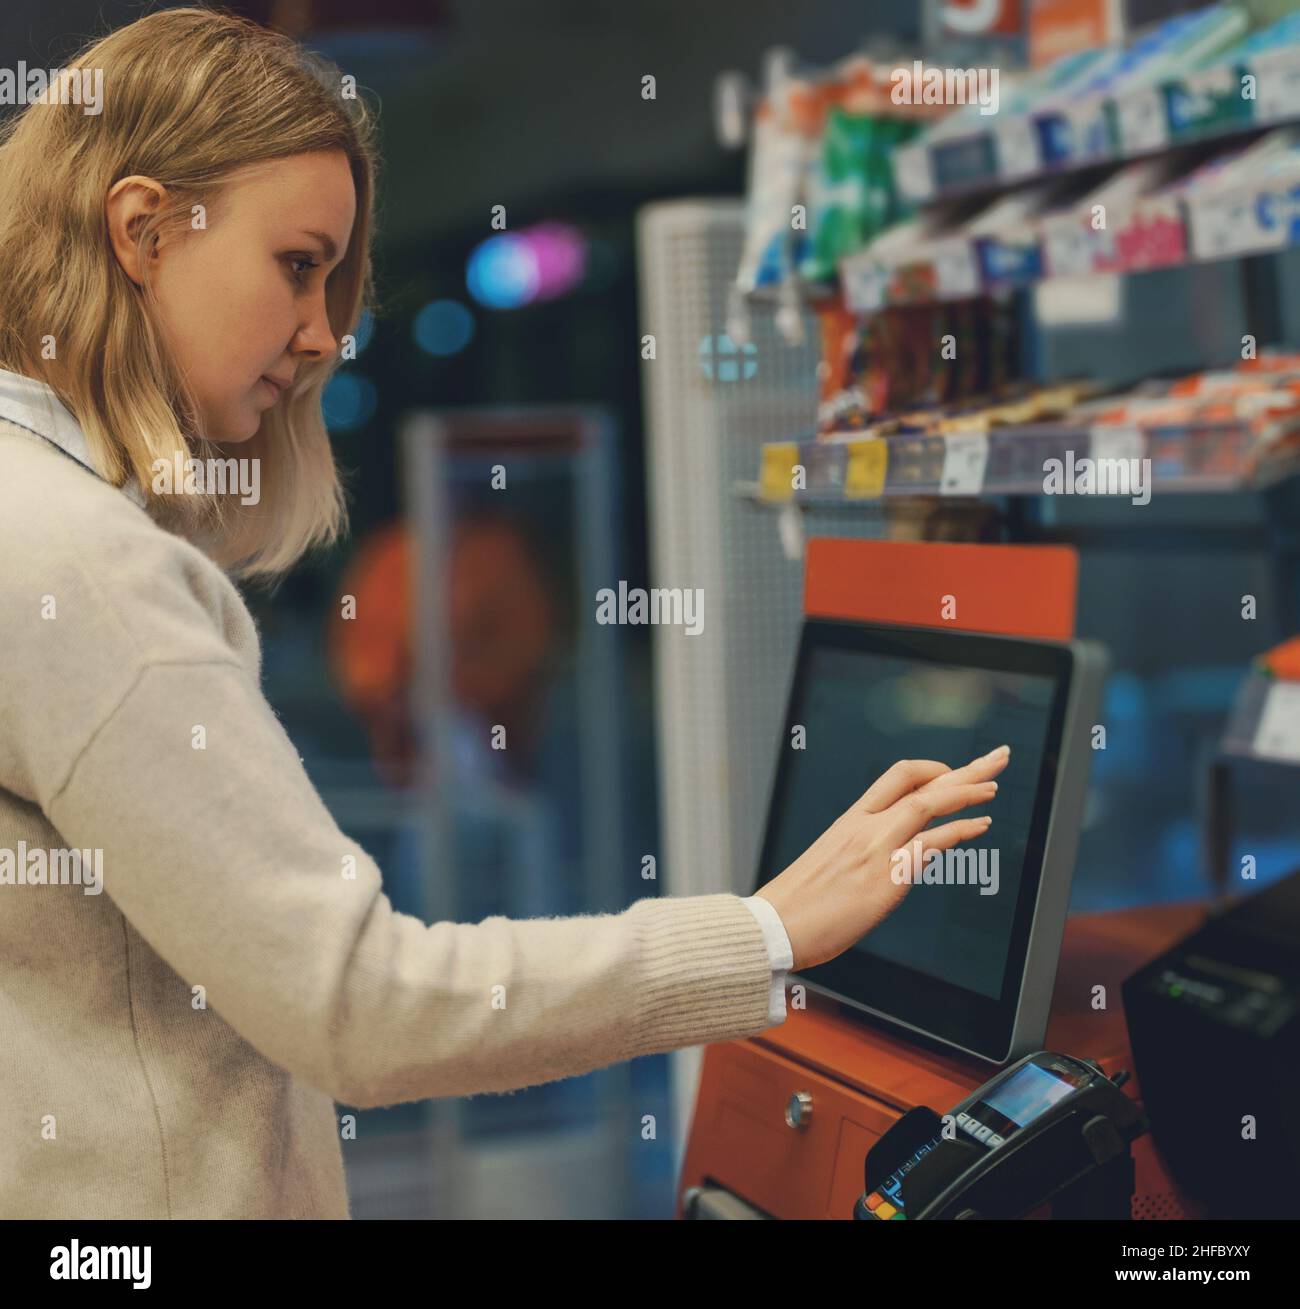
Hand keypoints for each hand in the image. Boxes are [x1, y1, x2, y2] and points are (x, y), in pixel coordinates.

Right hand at [754, 746, 1009, 970]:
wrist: (774, 926)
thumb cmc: (796, 905)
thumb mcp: (827, 865)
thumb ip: (857, 856)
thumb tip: (880, 868)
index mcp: (849, 821)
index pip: (896, 777)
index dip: (932, 770)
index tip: (954, 773)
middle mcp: (865, 826)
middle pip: (922, 781)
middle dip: (965, 768)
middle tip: (997, 756)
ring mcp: (876, 848)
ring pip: (929, 803)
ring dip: (969, 791)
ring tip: (994, 786)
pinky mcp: (886, 876)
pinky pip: (931, 843)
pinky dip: (961, 830)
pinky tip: (981, 824)